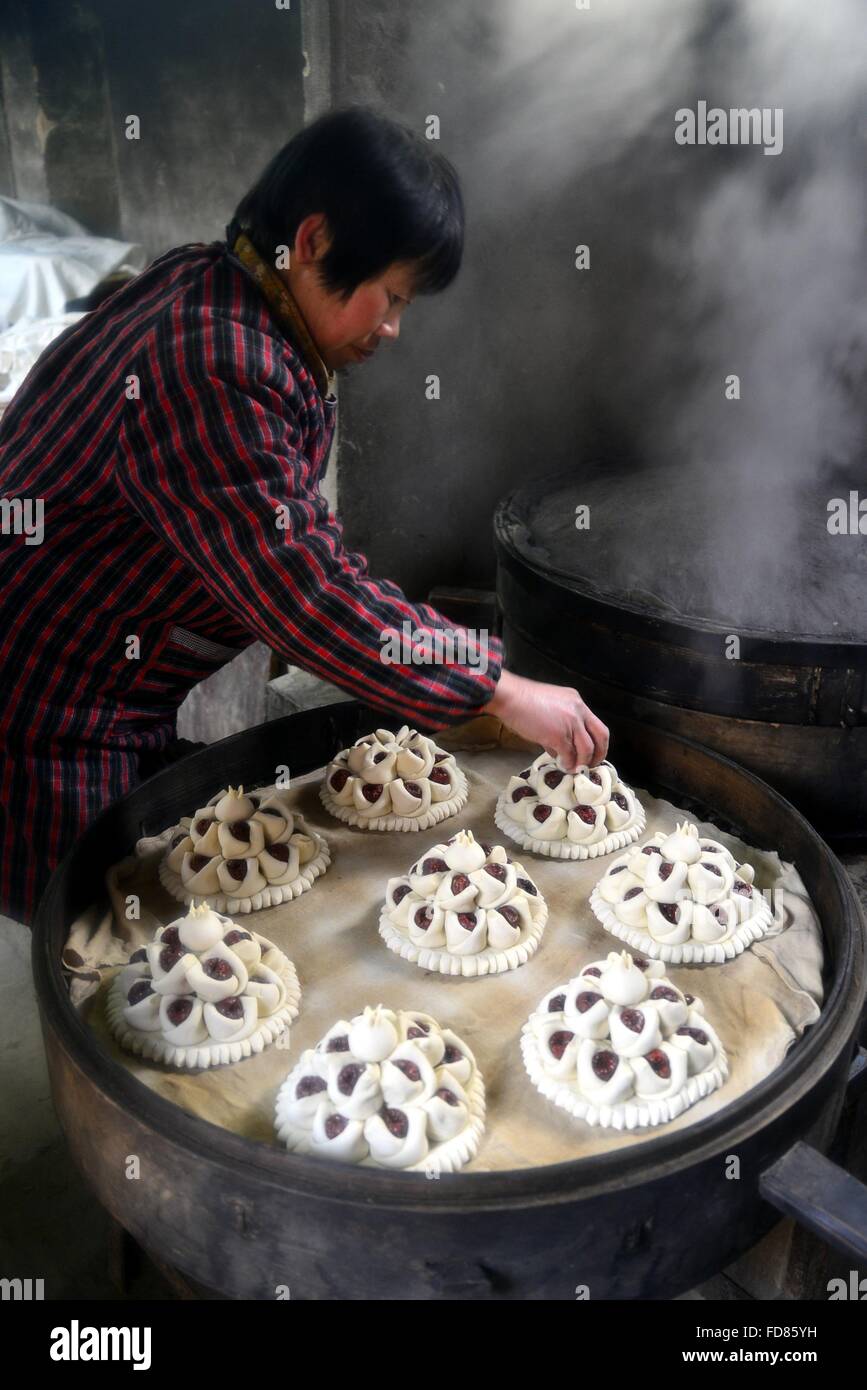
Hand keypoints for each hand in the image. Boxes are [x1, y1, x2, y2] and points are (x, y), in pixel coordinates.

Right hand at [482, 669, 608, 770]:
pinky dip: (567, 764)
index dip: (597, 742)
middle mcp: (579, 711)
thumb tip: (559, 749)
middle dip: (599, 754)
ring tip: (574, 769)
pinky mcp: (559, 735)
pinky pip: (569, 755)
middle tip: (591, 765)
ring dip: (582, 762)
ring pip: (587, 749)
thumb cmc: (522, 701)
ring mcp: (570, 723)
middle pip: (601, 736)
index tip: (592, 753)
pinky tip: (563, 766)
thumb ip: (559, 725)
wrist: (510, 697)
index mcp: (577, 702)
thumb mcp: (549, 707)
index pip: (596, 724)